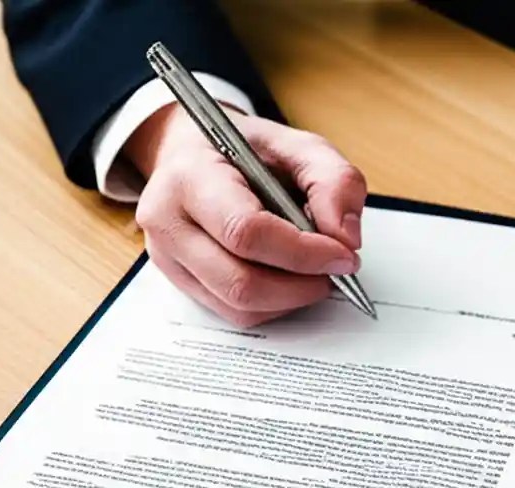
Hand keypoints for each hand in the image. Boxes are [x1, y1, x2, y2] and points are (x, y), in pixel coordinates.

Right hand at [125, 104, 365, 326]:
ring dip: (291, 299)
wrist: (197, 154)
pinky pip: (234, 314)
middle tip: (335, 270)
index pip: (245, 232)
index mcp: (190, 176)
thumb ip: (334, 181)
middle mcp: (167, 221)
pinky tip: (289, 278)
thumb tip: (347, 238)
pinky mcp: (180, 283)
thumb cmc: (246, 150)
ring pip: (238, 307)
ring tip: (315, 272)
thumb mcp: (298, 146)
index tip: (343, 255)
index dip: (303, 252)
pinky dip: (274, 305)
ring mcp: (167, 258)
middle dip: (301, 285)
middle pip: (240, 282)